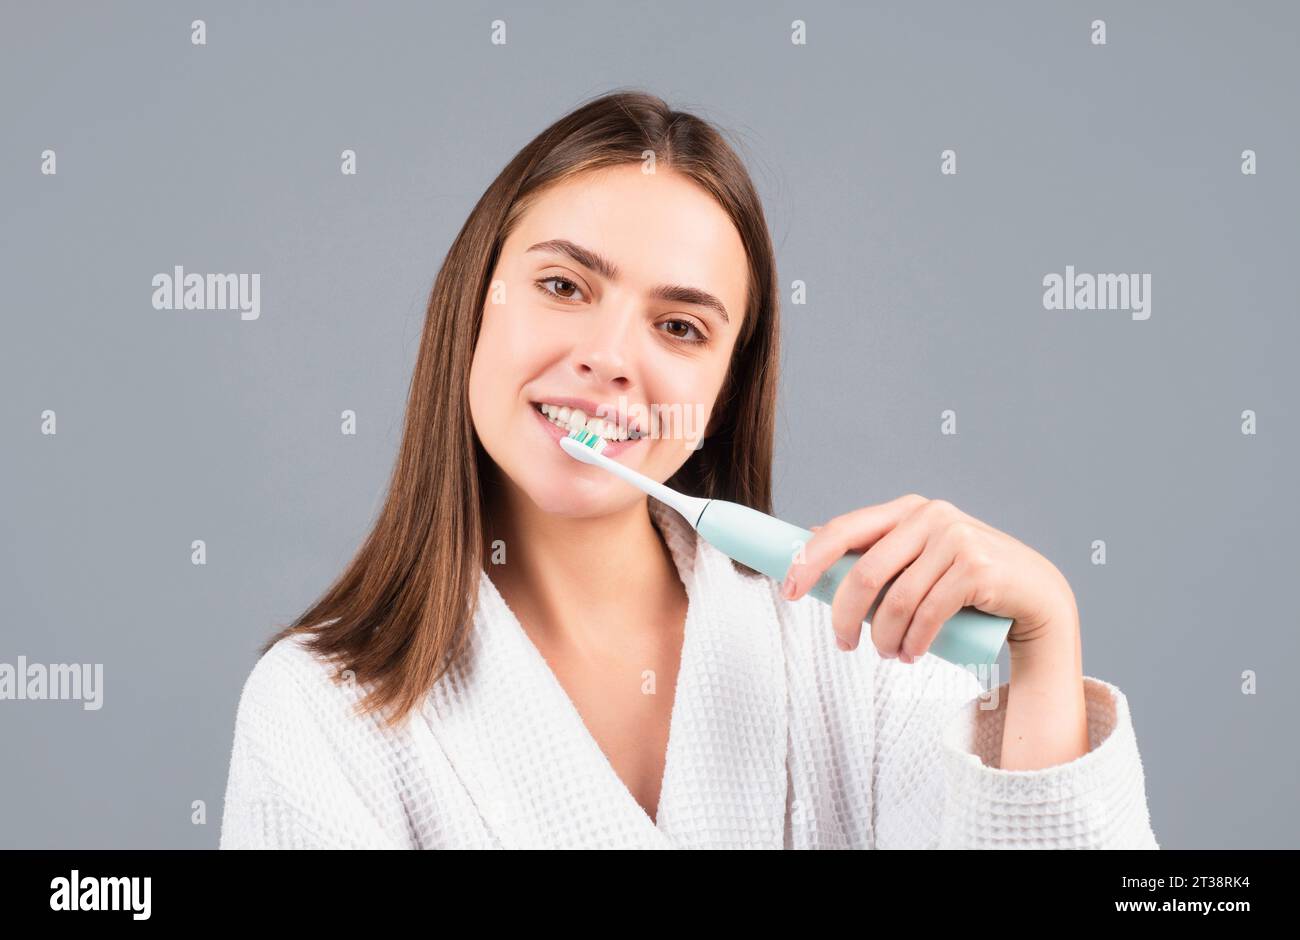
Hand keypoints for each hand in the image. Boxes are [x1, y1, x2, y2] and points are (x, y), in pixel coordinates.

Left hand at [782, 493, 1079, 662]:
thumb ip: (876, 548)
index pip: (844, 530)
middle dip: (846, 616)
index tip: (788, 591)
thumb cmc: (964, 581)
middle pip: (864, 572)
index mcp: (907, 509)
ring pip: (896, 601)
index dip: (810, 560)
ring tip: (889, 655)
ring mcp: (956, 538)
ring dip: (884, 639)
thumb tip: (810, 538)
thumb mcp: (918, 557)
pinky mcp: (977, 568)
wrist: (1034, 594)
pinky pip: (927, 614)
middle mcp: (930, 516)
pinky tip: (911, 655)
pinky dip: (913, 643)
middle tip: (844, 644)